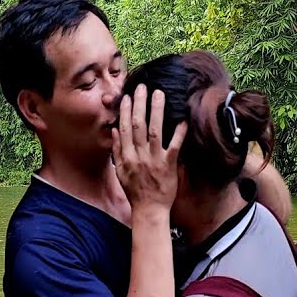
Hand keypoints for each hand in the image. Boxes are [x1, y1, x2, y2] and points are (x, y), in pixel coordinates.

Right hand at [113, 84, 186, 209]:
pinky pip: (174, 146)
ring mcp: (154, 160)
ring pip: (154, 131)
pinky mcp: (169, 166)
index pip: (124, 129)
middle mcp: (138, 156)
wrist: (149, 209)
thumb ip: (117, 151)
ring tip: (159, 94)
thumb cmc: (135, 191)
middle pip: (138, 126)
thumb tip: (115, 131)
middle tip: (143, 87)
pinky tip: (182, 119)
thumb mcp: (120, 172)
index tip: (128, 96)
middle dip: (140, 104)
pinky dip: (178, 132)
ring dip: (156, 111)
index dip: (126, 111)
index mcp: (126, 157)